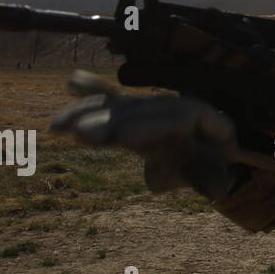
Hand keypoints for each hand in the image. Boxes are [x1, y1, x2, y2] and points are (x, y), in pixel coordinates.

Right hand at [52, 71, 272, 199]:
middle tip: (81, 133)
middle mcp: (176, 108)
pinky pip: (113, 101)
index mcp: (203, 120)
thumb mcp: (215, 175)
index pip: (178, 118)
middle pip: (142, 111)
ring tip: (59, 126)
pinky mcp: (136, 114)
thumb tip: (214, 191)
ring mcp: (155, 109)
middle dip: (112, 122)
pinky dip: (93, 93)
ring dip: (90, 113)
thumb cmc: (214, 165)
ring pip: (121, 107)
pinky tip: (71, 82)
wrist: (214, 148)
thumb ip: (210, 179)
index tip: (125, 136)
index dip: (153, 126)